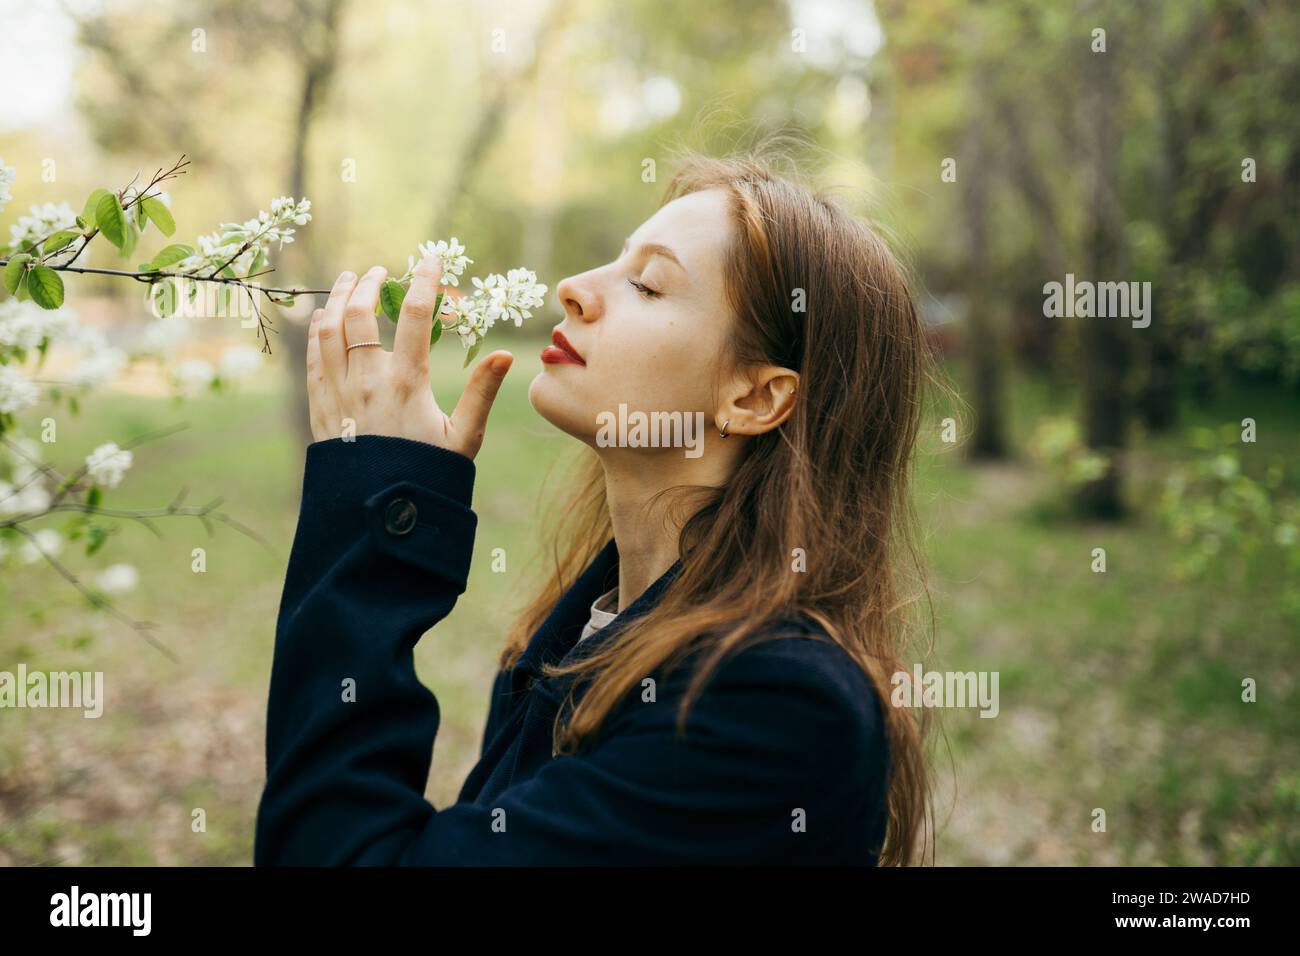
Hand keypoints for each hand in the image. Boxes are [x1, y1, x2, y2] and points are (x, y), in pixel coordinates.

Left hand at [306, 255, 512, 458]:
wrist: (379, 515)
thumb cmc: (428, 475)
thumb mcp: (465, 438)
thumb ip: (482, 392)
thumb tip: (504, 354)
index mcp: (408, 383)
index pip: (417, 315)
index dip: (425, 280)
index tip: (431, 257)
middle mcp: (368, 381)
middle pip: (359, 314)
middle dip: (370, 284)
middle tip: (380, 272)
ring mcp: (339, 394)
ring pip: (328, 330)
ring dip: (337, 299)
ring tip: (349, 283)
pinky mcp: (321, 409)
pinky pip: (311, 359)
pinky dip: (316, 332)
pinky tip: (322, 321)